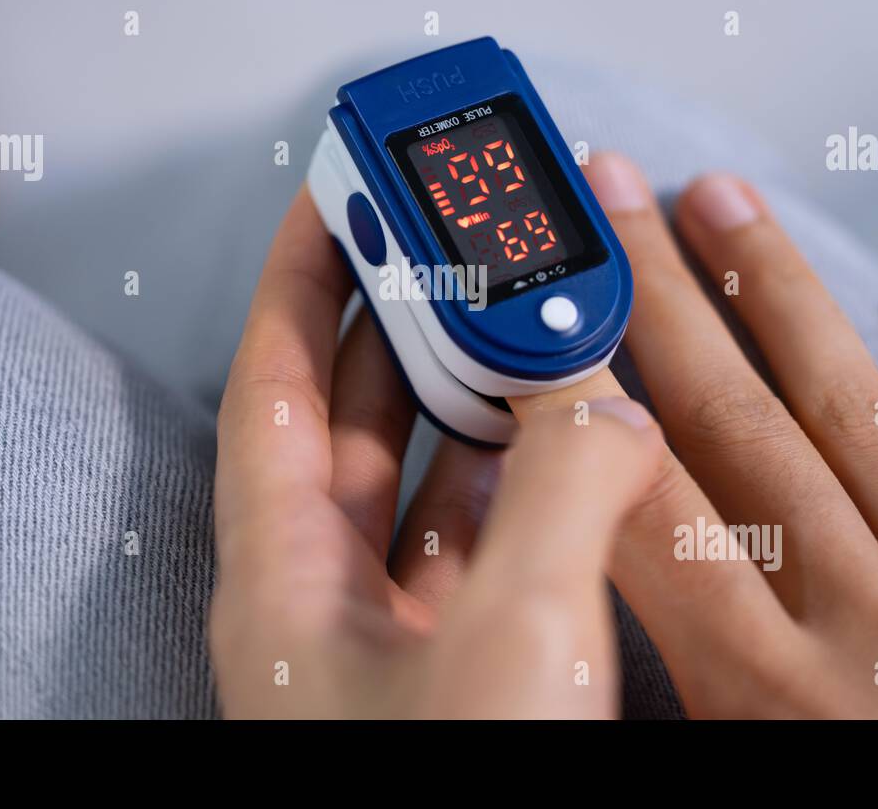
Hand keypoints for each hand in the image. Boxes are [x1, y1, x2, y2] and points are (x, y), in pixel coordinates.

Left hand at [209, 189, 662, 717]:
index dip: (298, 278)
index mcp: (283, 584)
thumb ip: (558, 500)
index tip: (335, 195)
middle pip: (347, 423)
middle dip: (396, 323)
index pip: (270, 385)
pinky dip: (514, 497)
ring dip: (468, 409)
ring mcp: (383, 648)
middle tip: (444, 243)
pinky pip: (474, 553)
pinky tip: (559, 463)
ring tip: (518, 332)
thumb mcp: (510, 639)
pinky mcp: (448, 682)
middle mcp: (320, 607)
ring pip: (418, 490)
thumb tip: (607, 412)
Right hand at [577, 151, 877, 716]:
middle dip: (664, 301)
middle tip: (618, 200)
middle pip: (740, 427)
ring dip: (780, 303)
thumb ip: (680, 719)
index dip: (582, 405)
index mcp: (773, 698)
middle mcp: (867, 626)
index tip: (536, 318)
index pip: (650, 515)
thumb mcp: (756, 799)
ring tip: (725, 206)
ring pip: (858, 417)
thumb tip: (590, 656)